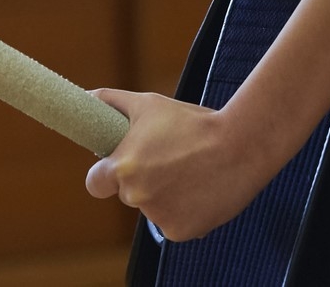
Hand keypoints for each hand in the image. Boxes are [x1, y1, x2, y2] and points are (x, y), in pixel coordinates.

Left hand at [84, 90, 287, 241]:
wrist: (242, 145)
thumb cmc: (194, 123)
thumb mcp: (150, 104)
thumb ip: (113, 102)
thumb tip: (87, 97)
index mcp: (124, 168)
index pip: (95, 183)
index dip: (105, 175)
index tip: (117, 168)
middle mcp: (136, 197)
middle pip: (129, 194)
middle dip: (143, 180)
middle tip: (170, 160)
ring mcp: (158, 217)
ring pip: (153, 208)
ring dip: (166, 195)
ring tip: (192, 171)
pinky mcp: (180, 232)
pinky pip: (174, 222)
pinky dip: (185, 210)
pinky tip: (202, 189)